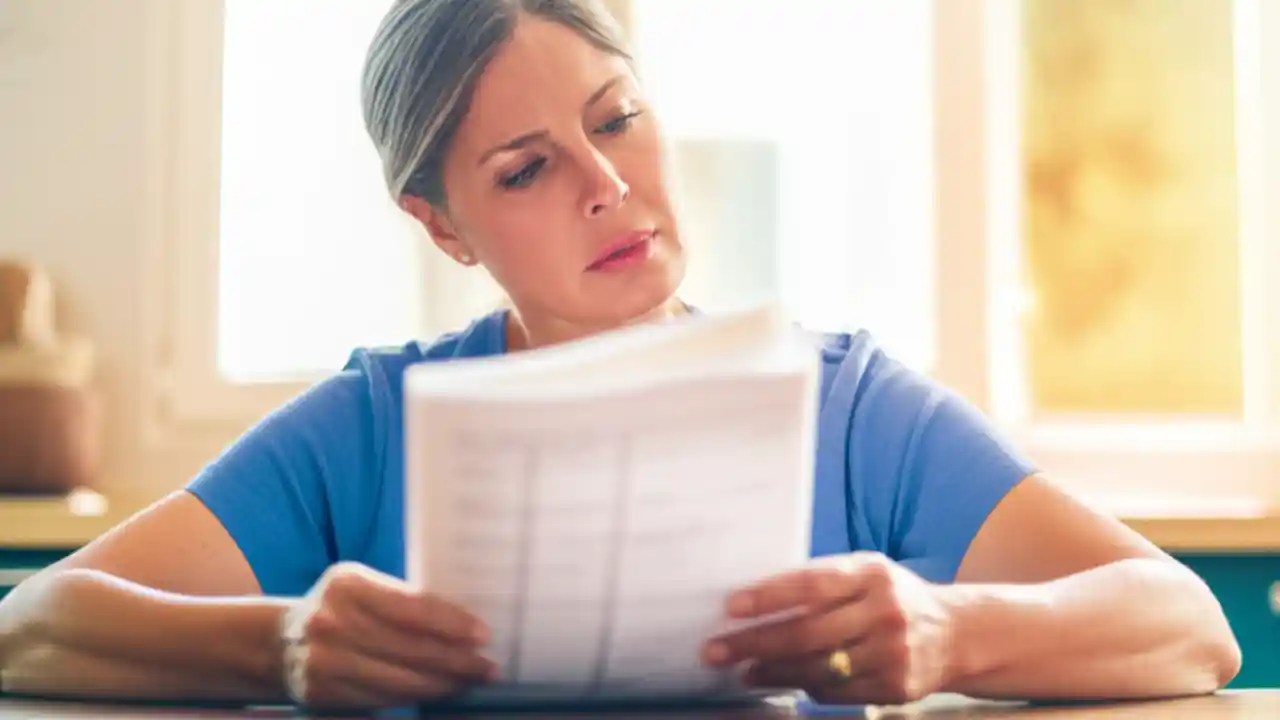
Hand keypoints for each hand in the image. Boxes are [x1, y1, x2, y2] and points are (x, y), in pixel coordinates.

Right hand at [280, 562, 496, 710]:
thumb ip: (404, 600)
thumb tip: (463, 623)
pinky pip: (382, 699)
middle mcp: (332, 621)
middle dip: (456, 660)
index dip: (451, 623)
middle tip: (488, 666)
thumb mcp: (365, 587)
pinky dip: (416, 696)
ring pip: (399, 679)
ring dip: (443, 683)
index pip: (411, 606)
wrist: (280, 641)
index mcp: (348, 585)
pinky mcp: (324, 693)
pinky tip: (439, 691)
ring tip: (470, 681)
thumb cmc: (341, 608)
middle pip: (410, 647)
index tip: (482, 635)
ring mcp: (324, 661)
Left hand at [701, 552, 954, 704]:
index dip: (769, 596)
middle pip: (808, 632)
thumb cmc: (892, 596)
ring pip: (818, 668)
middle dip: (755, 642)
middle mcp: (884, 612)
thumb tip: (756, 596)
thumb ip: (823, 580)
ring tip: (743, 670)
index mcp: (872, 574)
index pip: (812, 584)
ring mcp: (892, 652)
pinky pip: (837, 691)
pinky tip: (781, 682)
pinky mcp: (896, 687)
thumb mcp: (866, 572)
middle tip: (716, 650)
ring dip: (772, 671)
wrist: (956, 633)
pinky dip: (804, 687)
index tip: (732, 606)